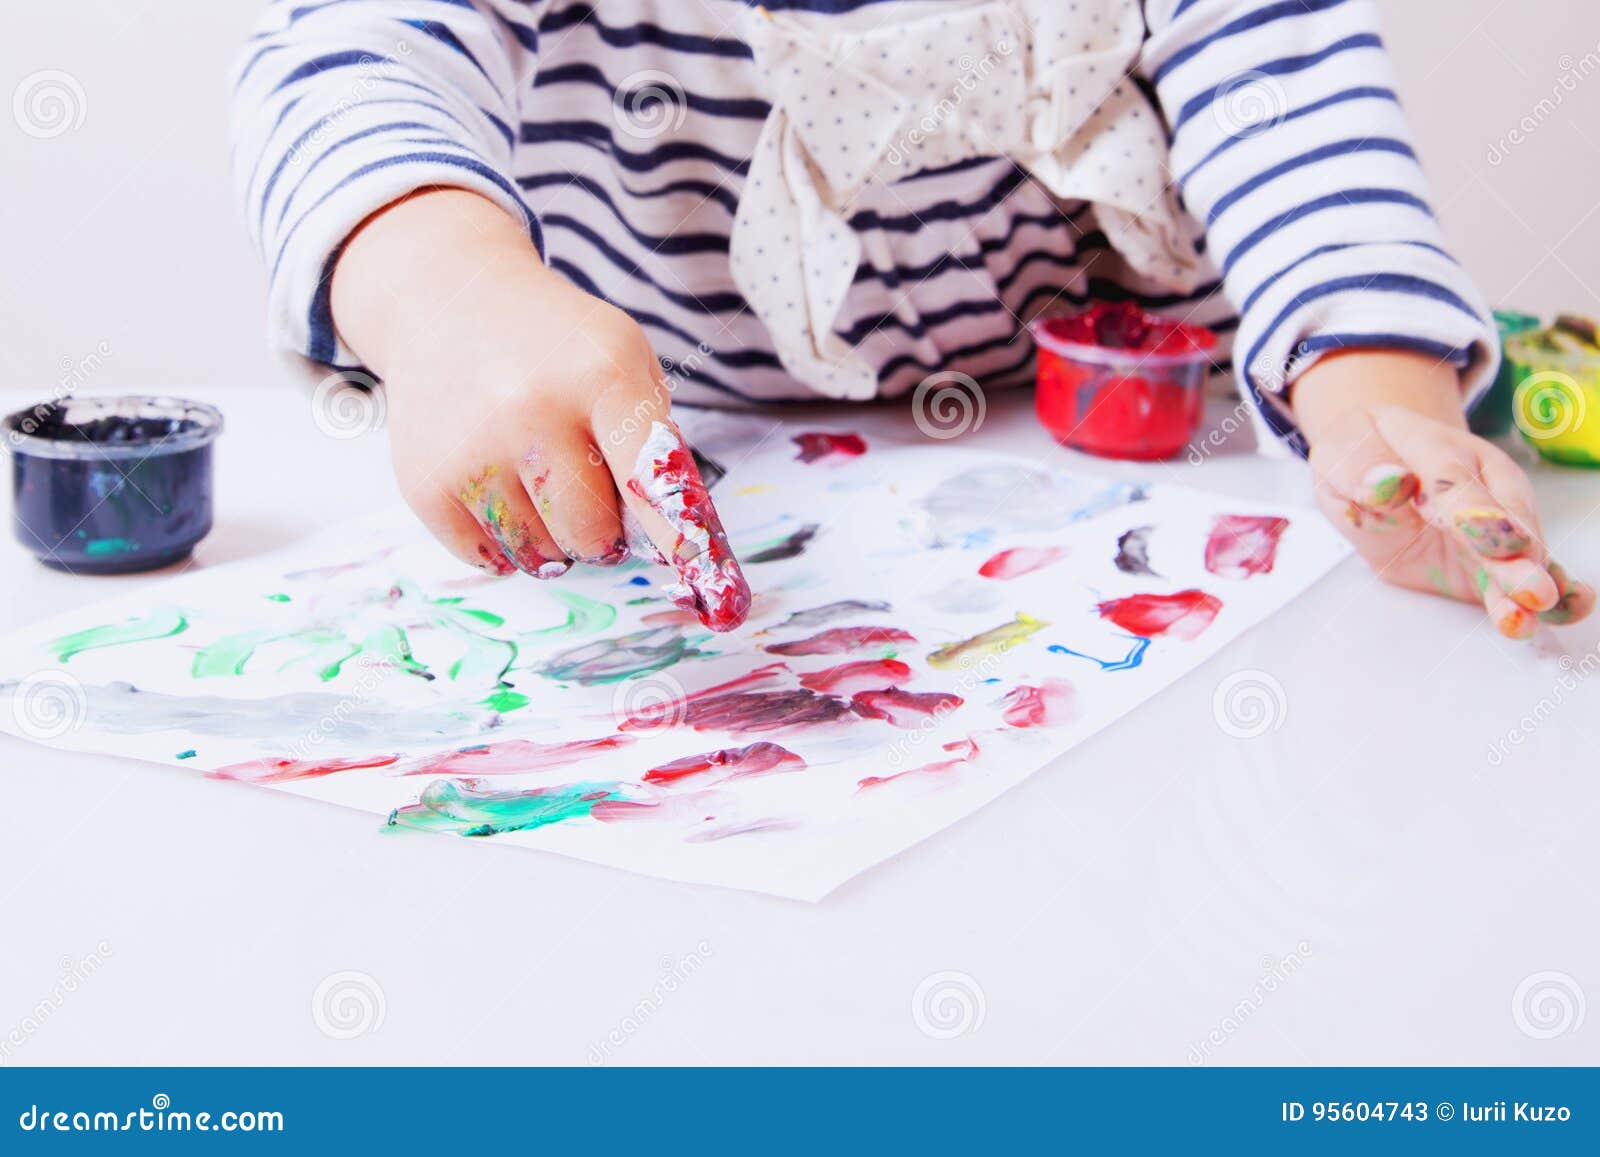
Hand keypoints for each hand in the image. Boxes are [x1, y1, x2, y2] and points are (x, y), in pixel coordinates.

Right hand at [329, 189, 749, 630]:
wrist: (448, 301)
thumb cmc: (560, 348)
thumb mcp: (625, 361)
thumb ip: (655, 446)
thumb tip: (670, 551)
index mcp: (601, 375)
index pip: (653, 476)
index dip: (684, 539)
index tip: (719, 597)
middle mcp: (531, 411)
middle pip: (593, 536)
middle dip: (602, 529)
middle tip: (584, 482)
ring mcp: (472, 450)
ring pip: (543, 558)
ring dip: (553, 536)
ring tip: (535, 474)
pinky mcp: (425, 484)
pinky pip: (490, 561)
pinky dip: (505, 542)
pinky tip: (498, 483)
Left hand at [1292, 350, 1593, 638]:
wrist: (1382, 458)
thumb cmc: (1362, 458)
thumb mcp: (1343, 455)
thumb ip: (1360, 471)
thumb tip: (1385, 482)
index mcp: (1432, 445)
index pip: (1450, 478)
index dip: (1469, 509)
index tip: (1485, 535)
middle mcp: (1478, 477)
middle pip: (1498, 515)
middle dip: (1513, 555)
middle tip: (1531, 588)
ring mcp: (1495, 513)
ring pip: (1518, 547)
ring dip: (1529, 581)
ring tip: (1538, 610)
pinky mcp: (1497, 553)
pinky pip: (1527, 568)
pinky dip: (1549, 588)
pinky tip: (1568, 607)